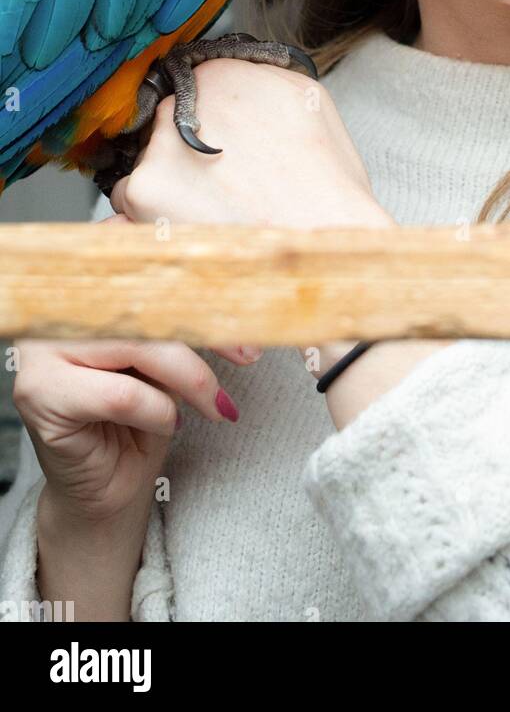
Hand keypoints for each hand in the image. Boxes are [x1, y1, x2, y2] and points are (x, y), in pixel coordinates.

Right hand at [12, 252, 260, 528]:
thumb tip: (241, 280)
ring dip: (191, 379)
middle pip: (147, 298)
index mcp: (86, 275)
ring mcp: (40, 345)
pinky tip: (167, 423)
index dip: (197, 269)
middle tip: (249, 353)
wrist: (109, 483)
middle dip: (208, 328)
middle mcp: (56, 302)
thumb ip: (181, 307)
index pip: (142, 248)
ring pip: (140, 345)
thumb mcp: (169, 346)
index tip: (244, 298)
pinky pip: (123, 394)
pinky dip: (159, 412)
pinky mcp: (39, 391)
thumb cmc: (142, 409)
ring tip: (214, 404)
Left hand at [110, 58, 393, 231]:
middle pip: (166, 121)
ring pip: (148, 159)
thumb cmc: (327, 186)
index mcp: (227, 72)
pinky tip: (194, 225)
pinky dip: (152, 215)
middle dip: (185, 149)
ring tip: (214, 209)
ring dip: (170, 181)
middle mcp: (187, 98)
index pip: (195, 87)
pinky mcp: (143, 188)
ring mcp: (159, 142)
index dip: (210, 121)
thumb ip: (263, 81)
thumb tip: (238, 77)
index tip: (223, 146)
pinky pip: (130, 200)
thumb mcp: (309, 104)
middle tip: (223, 183)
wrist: (323, 240)